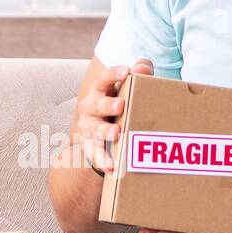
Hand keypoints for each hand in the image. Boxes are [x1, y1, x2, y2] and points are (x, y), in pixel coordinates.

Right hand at [73, 57, 154, 174]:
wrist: (101, 133)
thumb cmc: (118, 105)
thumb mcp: (127, 90)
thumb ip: (138, 77)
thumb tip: (144, 66)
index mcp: (99, 90)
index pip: (104, 79)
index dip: (113, 75)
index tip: (125, 71)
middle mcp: (89, 108)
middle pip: (97, 104)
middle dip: (108, 105)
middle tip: (121, 105)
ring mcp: (88, 128)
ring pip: (94, 129)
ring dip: (105, 132)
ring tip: (116, 133)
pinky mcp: (90, 147)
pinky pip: (94, 154)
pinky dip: (102, 160)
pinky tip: (111, 166)